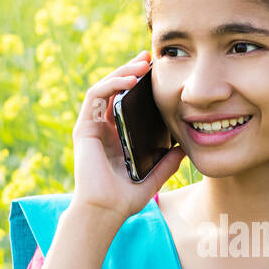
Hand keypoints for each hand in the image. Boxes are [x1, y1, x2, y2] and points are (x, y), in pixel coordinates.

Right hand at [69, 49, 185, 225]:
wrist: (105, 211)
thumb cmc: (124, 199)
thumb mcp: (153, 178)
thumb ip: (166, 164)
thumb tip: (184, 149)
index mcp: (116, 136)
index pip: (126, 101)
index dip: (139, 84)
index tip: (156, 72)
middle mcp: (102, 127)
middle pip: (115, 90)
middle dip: (131, 70)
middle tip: (149, 57)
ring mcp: (91, 126)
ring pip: (105, 87)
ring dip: (122, 72)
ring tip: (142, 64)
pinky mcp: (84, 128)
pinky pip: (95, 97)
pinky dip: (112, 84)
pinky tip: (130, 81)